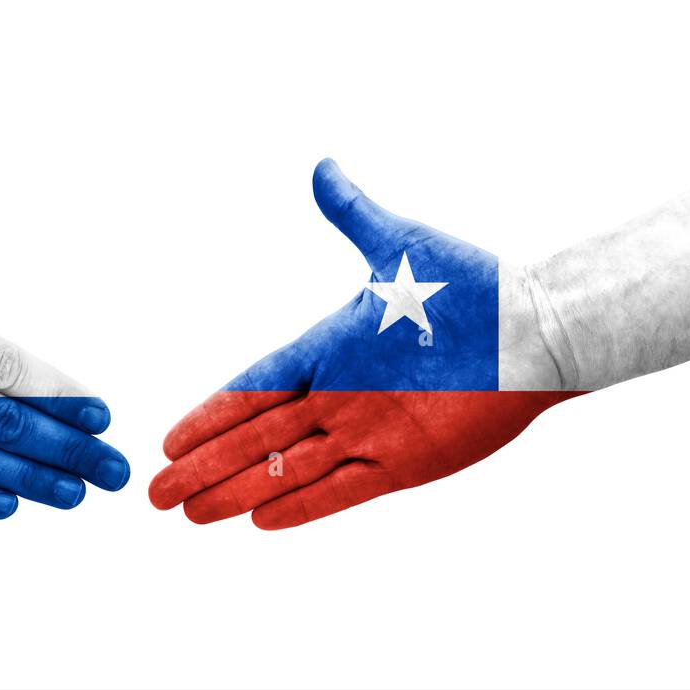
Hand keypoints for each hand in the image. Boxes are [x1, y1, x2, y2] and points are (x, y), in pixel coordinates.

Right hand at [149, 159, 576, 528]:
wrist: (536, 332)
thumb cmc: (472, 288)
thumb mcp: (400, 246)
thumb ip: (353, 214)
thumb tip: (322, 168)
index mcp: (327, 349)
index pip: (251, 390)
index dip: (208, 416)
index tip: (168, 438)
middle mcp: (338, 396)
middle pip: (254, 440)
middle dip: (203, 466)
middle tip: (154, 493)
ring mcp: (368, 434)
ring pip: (285, 470)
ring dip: (236, 492)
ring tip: (190, 514)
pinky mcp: (403, 465)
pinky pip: (340, 492)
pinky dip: (300, 507)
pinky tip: (260, 521)